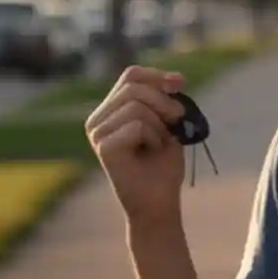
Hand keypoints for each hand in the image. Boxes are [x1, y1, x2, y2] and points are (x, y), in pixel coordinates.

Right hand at [85, 65, 188, 227]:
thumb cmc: (163, 166)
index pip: (130, 75)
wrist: (159, 203)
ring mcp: (97, 133)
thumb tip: (176, 77)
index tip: (180, 83)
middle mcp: (97, 120)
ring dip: (159, 125)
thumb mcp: (168, 124)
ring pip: (136, 105)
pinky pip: (137, 124)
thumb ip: (166, 99)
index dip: (157, 75)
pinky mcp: (103, 146)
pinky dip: (153, 137)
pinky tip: (149, 154)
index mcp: (110, 111)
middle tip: (177, 121)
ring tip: (157, 144)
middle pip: (134, 86)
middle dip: (164, 101)